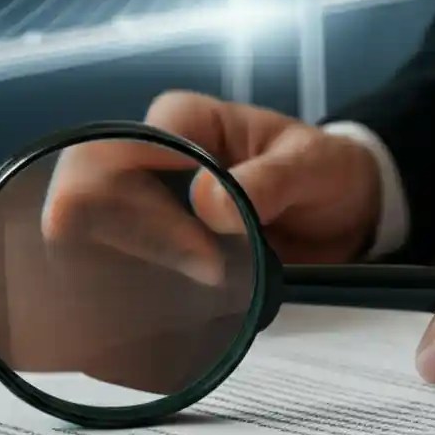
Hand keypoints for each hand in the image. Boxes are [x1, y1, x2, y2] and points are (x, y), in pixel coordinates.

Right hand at [42, 90, 384, 272]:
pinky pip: (116, 271)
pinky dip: (135, 295)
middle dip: (139, 246)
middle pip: (89, 197)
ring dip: (131, 274)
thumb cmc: (325, 171)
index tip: (205, 252)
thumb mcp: (312, 166)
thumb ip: (268, 180)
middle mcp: (150, 159)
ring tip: (191, 298)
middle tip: (209, 275)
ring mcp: (146, 206)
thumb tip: (209, 203)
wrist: (345, 211)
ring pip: (90, 238)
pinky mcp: (153, 249)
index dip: (149, 208)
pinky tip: (168, 313)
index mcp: (181, 121)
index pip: (124, 154)